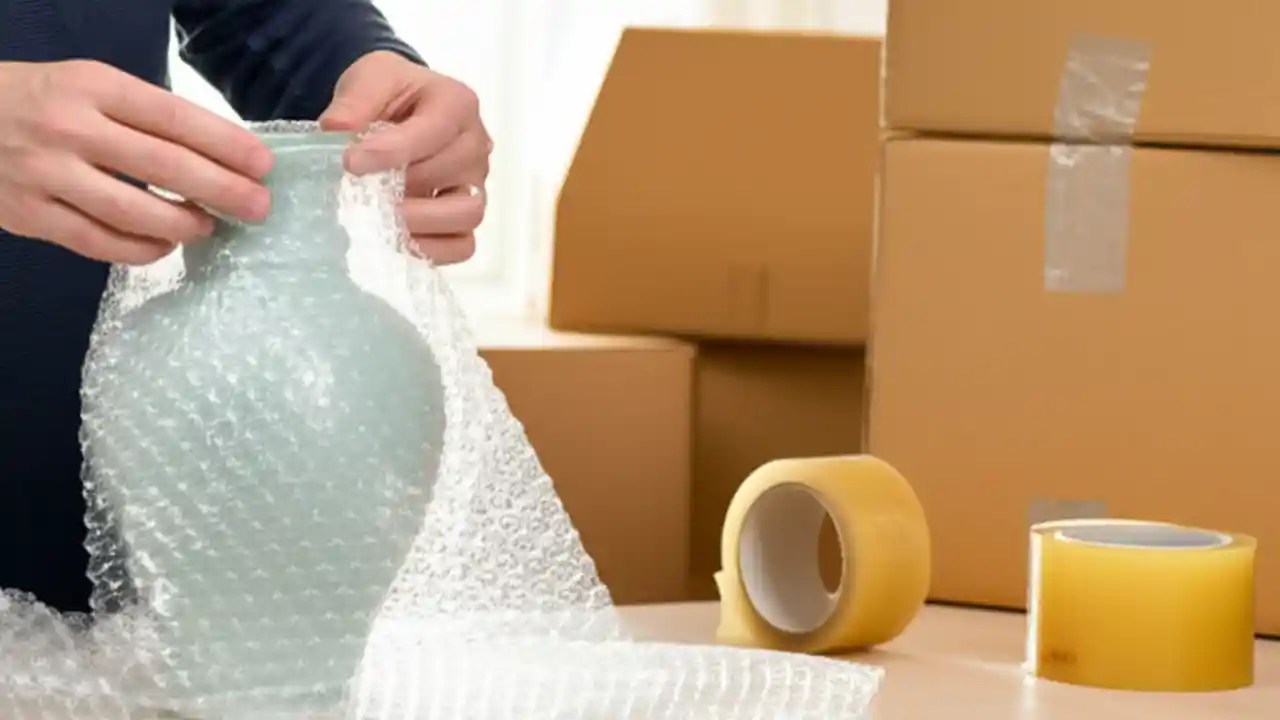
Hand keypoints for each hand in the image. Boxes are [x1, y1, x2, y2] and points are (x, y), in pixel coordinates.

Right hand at [0, 60, 272, 264]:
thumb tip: (220, 155)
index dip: (226, 144)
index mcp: (93, 87)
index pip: (174, 118)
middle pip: (164, 165)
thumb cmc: (41, 102)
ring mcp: (47, 174)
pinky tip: (165, 244)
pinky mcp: (30, 215)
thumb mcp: (89, 86)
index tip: (263, 165)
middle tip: (258, 206)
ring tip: (210, 226)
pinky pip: (99, 242)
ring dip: (183, 223)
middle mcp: (70, 128)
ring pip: (133, 211)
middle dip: (222, 189)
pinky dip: (141, 248)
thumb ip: (143, 117)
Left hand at [320, 51, 490, 264]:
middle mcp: (475, 145)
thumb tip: (336, 129)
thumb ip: (355, 101)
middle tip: (361, 193)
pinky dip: (431, 248)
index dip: (392, 152)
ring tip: (382, 218)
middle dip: (401, 187)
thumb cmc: (390, 94)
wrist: (400, 109)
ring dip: (421, 222)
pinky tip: (396, 238)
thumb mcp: (369, 79)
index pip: (433, 132)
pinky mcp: (465, 216)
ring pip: (467, 213)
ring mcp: (474, 184)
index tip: (351, 162)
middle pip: (450, 174)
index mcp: (457, 103)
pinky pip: (462, 245)